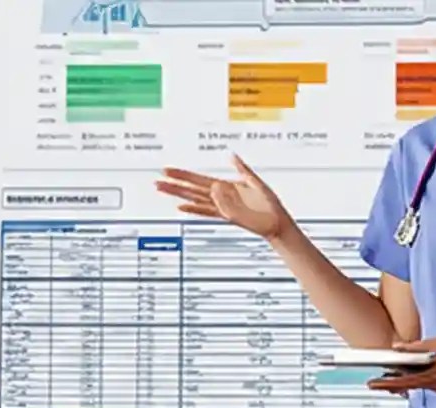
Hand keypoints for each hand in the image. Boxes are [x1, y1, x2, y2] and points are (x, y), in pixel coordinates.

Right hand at [156, 155, 295, 240]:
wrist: (278, 223)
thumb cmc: (270, 206)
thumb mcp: (256, 182)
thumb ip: (243, 169)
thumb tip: (231, 155)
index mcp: (226, 188)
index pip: (200, 180)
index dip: (183, 175)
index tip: (168, 171)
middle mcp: (221, 198)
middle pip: (193, 190)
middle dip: (175, 185)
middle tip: (157, 181)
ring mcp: (223, 208)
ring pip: (196, 200)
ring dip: (179, 195)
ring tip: (163, 190)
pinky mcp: (229, 217)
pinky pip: (210, 212)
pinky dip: (196, 209)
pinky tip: (183, 208)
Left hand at [368, 335, 435, 394]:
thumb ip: (420, 346)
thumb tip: (400, 348)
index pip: (406, 381)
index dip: (387, 383)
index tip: (373, 383)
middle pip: (409, 384)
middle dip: (392, 381)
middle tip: (375, 380)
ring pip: (418, 383)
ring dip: (404, 378)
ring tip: (389, 372)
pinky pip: (428, 381)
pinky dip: (417, 376)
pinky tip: (411, 369)